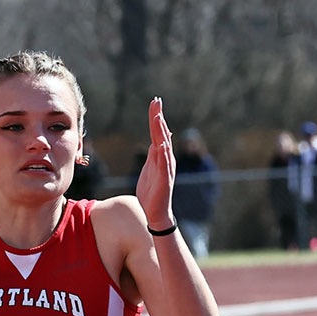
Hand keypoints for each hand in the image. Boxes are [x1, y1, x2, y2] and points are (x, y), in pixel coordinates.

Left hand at [135, 98, 176, 231]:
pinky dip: (164, 154)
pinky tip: (162, 144)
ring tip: (157, 118)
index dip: (156, 117)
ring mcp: (166, 169)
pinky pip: (164, 165)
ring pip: (164, 146)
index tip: (154, 102)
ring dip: (161, 132)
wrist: (155, 213)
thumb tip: (157, 141)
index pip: (158, 133)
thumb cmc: (152, 192)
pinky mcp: (165, 180)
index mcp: (160, 156)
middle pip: (162, 134)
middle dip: (158, 118)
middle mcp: (166, 159)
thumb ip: (154, 154)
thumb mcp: (150, 168)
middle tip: (156, 101)